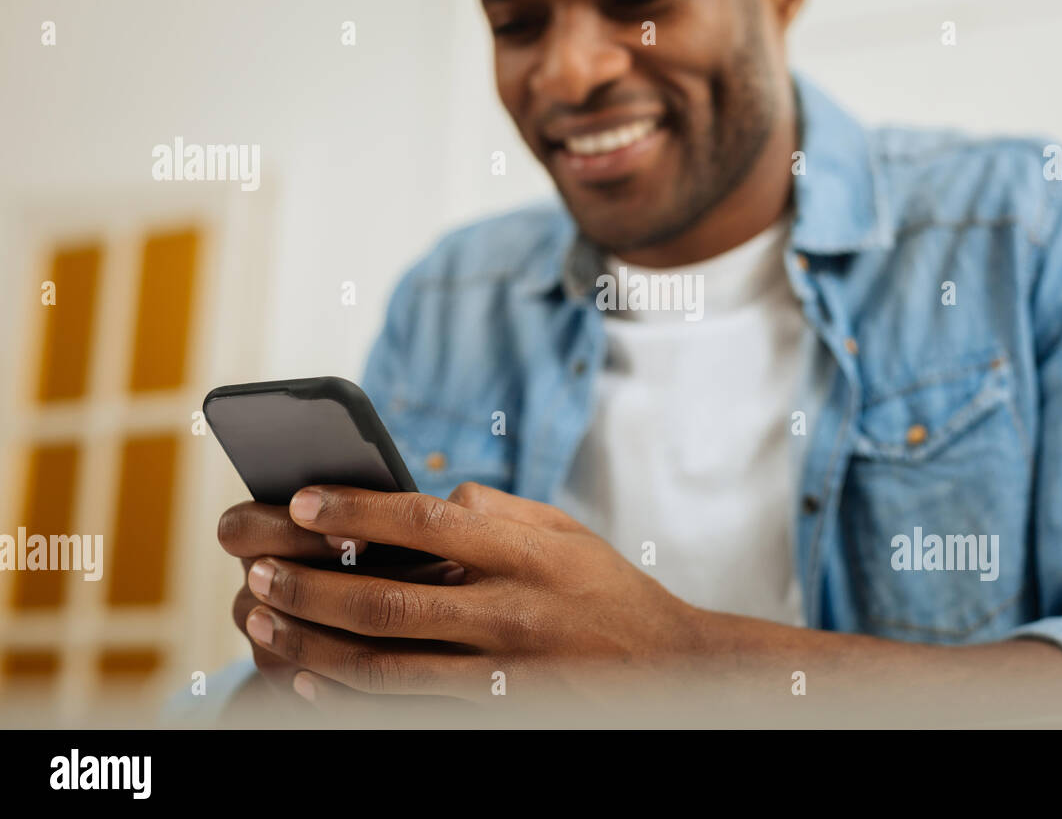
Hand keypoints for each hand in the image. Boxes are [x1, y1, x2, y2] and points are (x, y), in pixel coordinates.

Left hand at [240, 482, 705, 710]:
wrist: (665, 668)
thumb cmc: (607, 591)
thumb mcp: (565, 532)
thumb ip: (499, 510)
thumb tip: (434, 493)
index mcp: (524, 552)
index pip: (428, 520)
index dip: (359, 508)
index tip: (301, 499)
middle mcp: (508, 609)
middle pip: (389, 598)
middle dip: (311, 582)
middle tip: (254, 565)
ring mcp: (500, 667)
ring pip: (384, 660)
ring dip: (312, 640)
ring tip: (263, 617)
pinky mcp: (495, 708)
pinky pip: (406, 702)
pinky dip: (347, 692)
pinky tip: (304, 678)